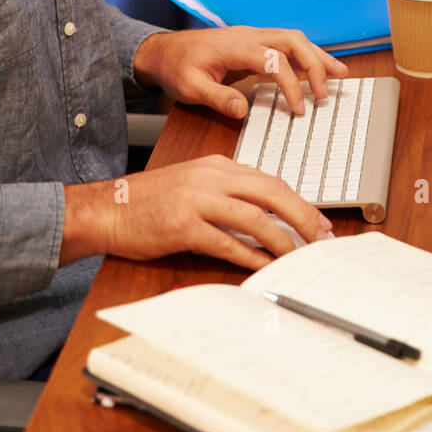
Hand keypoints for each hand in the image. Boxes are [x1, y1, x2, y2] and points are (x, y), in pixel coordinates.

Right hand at [111, 155, 333, 269]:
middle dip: (302, 217)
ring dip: (282, 240)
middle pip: (271, 193)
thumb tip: (266, 215)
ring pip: (254, 218)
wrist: (109, 208)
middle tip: (321, 238)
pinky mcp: (183, 226)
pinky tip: (264, 266)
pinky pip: (226, 242)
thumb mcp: (194, 183)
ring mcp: (197, 200)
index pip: (270, 181)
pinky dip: (250, 256)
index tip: (318, 222)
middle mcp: (211, 178)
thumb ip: (227, 193)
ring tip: (298, 257)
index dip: (299, 203)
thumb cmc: (151, 200)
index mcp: (217, 165)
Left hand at [133, 25, 348, 117]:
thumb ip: (216, 98)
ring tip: (339, 74)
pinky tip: (318, 69)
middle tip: (326, 92)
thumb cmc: (177, 67)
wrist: (164, 51)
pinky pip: (286, 45)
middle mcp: (249, 36)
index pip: (274, 60)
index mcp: (235, 46)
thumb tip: (243, 110)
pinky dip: (306, 56)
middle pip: (292, 41)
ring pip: (294, 39)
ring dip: (317, 56)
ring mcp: (254, 37)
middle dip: (315, 64)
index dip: (291, 85)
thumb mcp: (189, 87)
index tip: (298, 110)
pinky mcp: (255, 43)